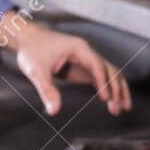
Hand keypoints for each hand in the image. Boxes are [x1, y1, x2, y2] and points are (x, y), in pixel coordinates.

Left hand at [0, 12, 132, 116]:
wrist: (27, 39)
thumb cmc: (32, 50)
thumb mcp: (36, 71)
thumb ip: (46, 90)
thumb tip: (54, 110)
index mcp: (79, 48)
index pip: (97, 65)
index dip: (103, 82)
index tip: (106, 98)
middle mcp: (87, 53)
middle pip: (110, 70)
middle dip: (116, 89)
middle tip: (118, 109)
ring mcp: (86, 60)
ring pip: (109, 74)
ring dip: (117, 90)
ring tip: (122, 108)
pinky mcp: (83, 68)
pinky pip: (101, 78)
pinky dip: (108, 90)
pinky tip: (111, 103)